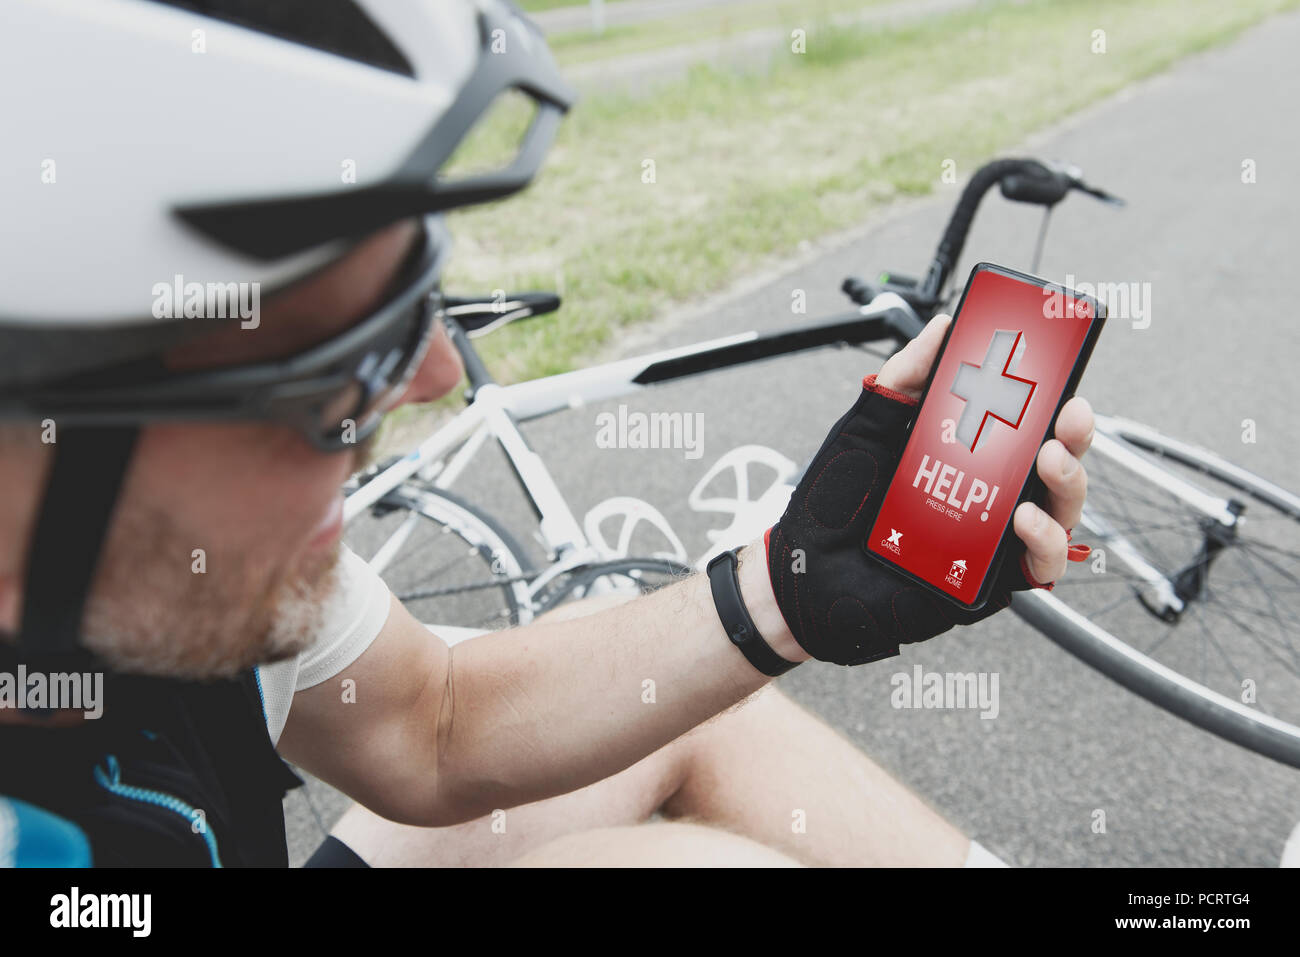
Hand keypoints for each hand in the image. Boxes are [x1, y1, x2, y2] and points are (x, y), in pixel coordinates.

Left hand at [765, 314, 1093, 665]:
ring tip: (1048, 462)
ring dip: (1068, 483)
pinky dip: (1044, 542)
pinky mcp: (990, 583)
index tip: (1062, 373)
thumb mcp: (867, 427)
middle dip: (1074, 436)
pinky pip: (1040, 568)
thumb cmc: (834, 505)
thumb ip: (905, 378)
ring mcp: (994, 540)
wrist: (803, 573)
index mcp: (970, 456)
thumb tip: (942, 329)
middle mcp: (990, 496)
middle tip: (1068, 415)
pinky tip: (1024, 520)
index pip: (1028, 425)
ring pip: (1060, 512)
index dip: (1054, 401)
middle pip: (1058, 464)